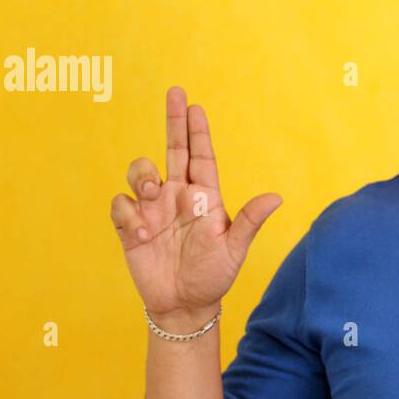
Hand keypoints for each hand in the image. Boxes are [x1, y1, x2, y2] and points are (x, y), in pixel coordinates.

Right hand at [110, 86, 281, 325]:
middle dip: (172, 121)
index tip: (194, 106)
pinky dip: (128, 212)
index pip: (200, 156)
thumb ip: (248, 221)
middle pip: (172, 150)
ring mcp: (153, 210)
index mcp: (204, 197)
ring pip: (140, 171)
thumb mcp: (234, 249)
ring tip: (152, 195)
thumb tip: (276, 197)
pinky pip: (121, 204)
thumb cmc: (213, 276)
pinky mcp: (131, 227)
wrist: (185, 305)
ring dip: (142, 175)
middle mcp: (177, 196)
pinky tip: (141, 232)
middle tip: (175, 92)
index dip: (197, 132)